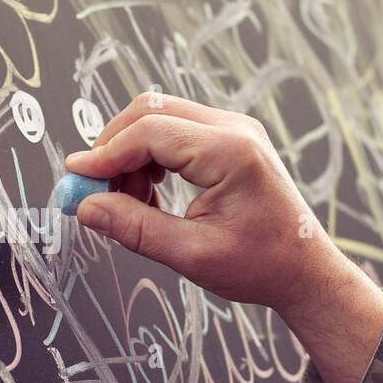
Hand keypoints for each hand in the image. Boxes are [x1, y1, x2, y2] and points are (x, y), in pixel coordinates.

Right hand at [65, 93, 382, 382]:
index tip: (76, 177)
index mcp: (231, 152)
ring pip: (159, 118)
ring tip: (128, 202)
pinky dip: (150, 157)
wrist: (306, 271)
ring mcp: (234, 130)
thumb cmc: (261, 267)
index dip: (106, 153)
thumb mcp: (192, 256)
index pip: (150, 133)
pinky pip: (175, 131)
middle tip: (94, 190)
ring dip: (131, 154)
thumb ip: (135, 228)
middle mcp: (234, 129)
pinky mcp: (229, 139)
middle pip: (151, 111)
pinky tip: (148, 195)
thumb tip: (87, 207)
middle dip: (114, 147)